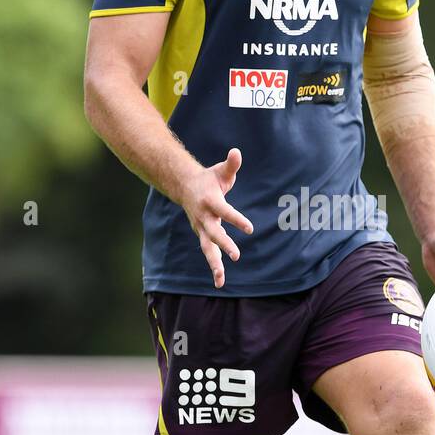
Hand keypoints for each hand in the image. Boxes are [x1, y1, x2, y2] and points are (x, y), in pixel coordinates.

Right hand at [181, 147, 252, 287]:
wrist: (185, 187)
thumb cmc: (209, 179)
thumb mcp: (221, 171)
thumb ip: (231, 164)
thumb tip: (236, 152)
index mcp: (210, 201)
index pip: (225, 211)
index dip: (236, 219)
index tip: (249, 228)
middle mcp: (204, 217)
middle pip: (213, 233)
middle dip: (224, 244)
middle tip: (236, 255)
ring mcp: (201, 228)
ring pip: (207, 248)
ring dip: (214, 264)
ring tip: (221, 280)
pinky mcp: (202, 235)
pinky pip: (208, 252)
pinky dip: (214, 267)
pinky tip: (220, 282)